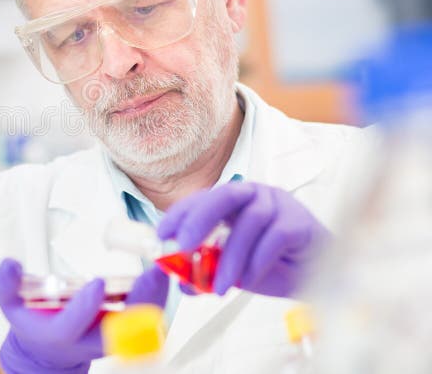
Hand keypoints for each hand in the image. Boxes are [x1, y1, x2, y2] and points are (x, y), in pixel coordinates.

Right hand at [0, 259, 168, 373]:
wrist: (50, 350)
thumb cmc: (32, 321)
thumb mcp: (10, 304)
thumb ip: (6, 284)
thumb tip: (9, 263)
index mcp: (60, 334)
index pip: (74, 325)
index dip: (85, 306)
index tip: (96, 283)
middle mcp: (90, 340)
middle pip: (120, 330)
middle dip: (139, 304)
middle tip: (151, 275)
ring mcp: (112, 340)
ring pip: (141, 326)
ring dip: (155, 299)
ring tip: (163, 269)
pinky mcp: (127, 335)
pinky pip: (148, 319)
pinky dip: (158, 298)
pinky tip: (163, 276)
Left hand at [156, 182, 331, 297]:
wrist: (318, 276)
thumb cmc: (272, 265)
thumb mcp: (232, 269)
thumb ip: (208, 273)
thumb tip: (181, 284)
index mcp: (235, 200)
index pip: (203, 198)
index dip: (181, 213)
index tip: (162, 234)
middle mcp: (256, 195)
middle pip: (226, 194)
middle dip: (200, 219)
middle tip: (184, 247)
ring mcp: (280, 204)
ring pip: (250, 221)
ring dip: (230, 256)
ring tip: (219, 286)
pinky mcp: (300, 222)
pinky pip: (275, 237)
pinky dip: (257, 261)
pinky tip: (248, 281)